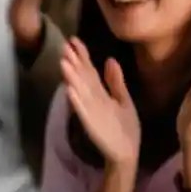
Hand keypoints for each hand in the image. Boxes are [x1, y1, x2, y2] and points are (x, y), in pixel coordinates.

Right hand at [61, 38, 139, 165]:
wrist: (127, 151)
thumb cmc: (125, 127)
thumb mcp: (123, 100)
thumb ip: (115, 81)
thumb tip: (109, 59)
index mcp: (100, 93)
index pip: (88, 70)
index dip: (82, 55)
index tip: (74, 39)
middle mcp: (92, 99)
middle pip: (81, 77)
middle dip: (73, 63)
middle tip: (63, 47)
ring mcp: (90, 111)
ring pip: (79, 91)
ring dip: (71, 78)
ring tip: (63, 63)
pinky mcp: (91, 123)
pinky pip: (82, 110)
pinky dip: (75, 101)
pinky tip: (69, 90)